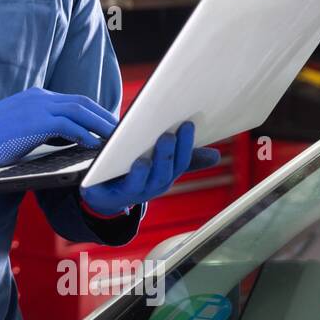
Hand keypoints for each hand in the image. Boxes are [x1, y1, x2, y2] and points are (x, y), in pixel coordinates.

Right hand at [0, 87, 116, 169]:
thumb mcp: (18, 126)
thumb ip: (39, 126)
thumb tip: (60, 137)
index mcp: (36, 97)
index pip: (72, 101)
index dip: (92, 112)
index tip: (105, 123)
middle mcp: (40, 97)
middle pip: (82, 103)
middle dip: (103, 115)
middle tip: (119, 129)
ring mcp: (39, 107)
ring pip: (81, 111)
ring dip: (100, 124)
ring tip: (114, 137)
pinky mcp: (37, 122)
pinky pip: (70, 126)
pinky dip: (85, 134)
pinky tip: (93, 144)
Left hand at [79, 121, 219, 216]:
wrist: (103, 194)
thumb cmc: (132, 172)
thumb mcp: (157, 163)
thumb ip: (183, 158)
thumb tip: (216, 156)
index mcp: (166, 175)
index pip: (182, 161)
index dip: (186, 144)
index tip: (188, 124)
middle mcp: (156, 186)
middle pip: (168, 170)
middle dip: (171, 151)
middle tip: (171, 132)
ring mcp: (138, 192)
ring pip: (152, 179)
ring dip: (157, 162)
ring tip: (159, 144)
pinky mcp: (118, 195)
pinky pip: (130, 186)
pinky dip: (136, 174)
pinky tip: (139, 162)